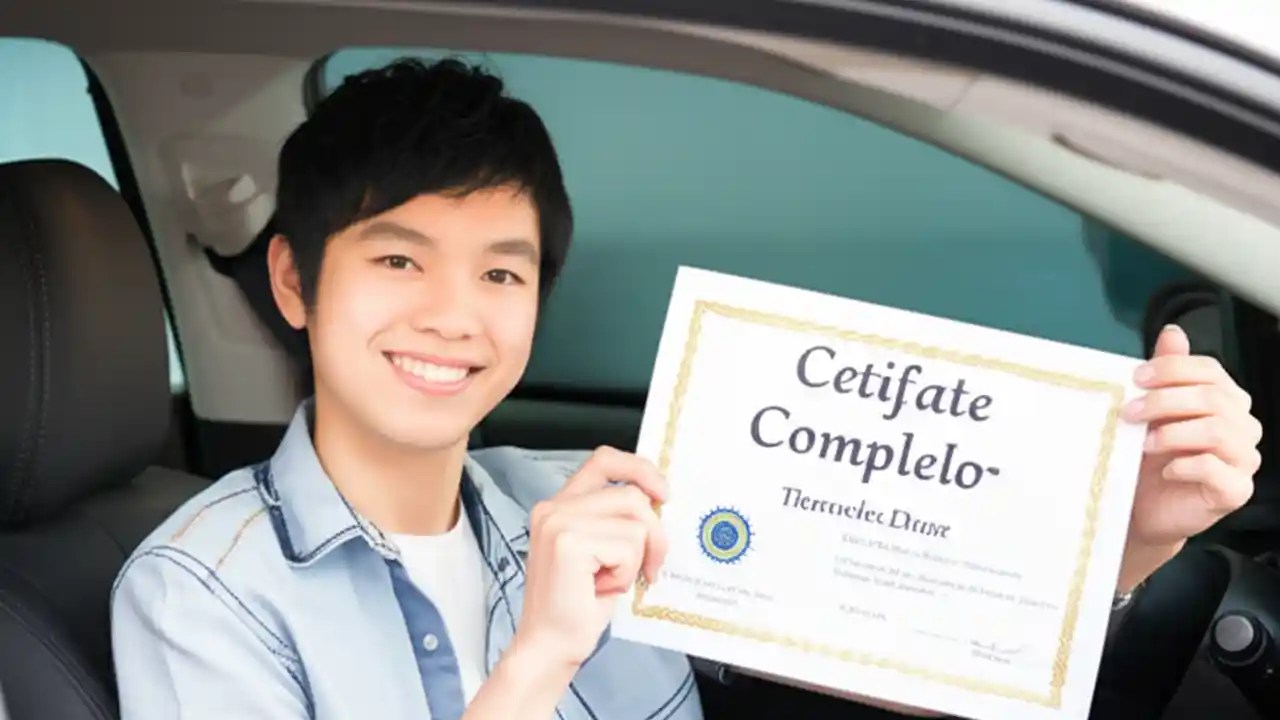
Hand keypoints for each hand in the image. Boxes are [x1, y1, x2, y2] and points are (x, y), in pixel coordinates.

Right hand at [511, 446, 668, 670]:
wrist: (550, 645)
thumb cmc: (578, 604)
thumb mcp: (602, 551)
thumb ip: (619, 520)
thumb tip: (660, 502)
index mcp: (560, 504)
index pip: (605, 460)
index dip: (640, 469)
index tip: (662, 494)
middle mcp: (554, 506)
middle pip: (632, 495)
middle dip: (654, 534)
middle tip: (650, 566)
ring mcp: (558, 522)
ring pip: (635, 521)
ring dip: (637, 558)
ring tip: (614, 580)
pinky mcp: (568, 542)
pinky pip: (628, 546)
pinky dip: (626, 573)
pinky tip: (601, 588)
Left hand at [1117, 324, 1261, 591]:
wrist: (1142, 508)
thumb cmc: (1148, 458)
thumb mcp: (1150, 412)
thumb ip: (1165, 374)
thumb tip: (1172, 332)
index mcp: (1224, 400)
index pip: (1210, 371)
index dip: (1173, 369)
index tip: (1135, 378)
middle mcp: (1242, 426)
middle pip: (1213, 398)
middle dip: (1165, 401)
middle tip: (1129, 412)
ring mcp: (1243, 459)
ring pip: (1218, 431)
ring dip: (1173, 433)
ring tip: (1144, 442)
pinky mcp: (1235, 491)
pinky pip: (1217, 469)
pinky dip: (1185, 465)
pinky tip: (1165, 469)